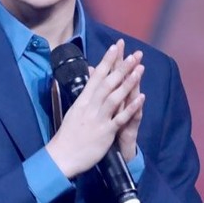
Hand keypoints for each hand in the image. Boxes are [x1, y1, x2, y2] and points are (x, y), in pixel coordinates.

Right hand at [46, 39, 144, 178]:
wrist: (62, 156)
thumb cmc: (68, 133)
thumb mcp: (74, 109)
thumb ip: (85, 94)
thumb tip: (88, 79)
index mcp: (82, 100)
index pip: (96, 75)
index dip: (106, 60)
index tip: (115, 47)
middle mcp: (90, 106)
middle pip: (108, 82)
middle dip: (122, 66)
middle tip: (135, 53)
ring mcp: (98, 118)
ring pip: (115, 96)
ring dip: (128, 82)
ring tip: (140, 69)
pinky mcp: (105, 132)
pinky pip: (120, 118)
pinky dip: (131, 107)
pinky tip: (142, 97)